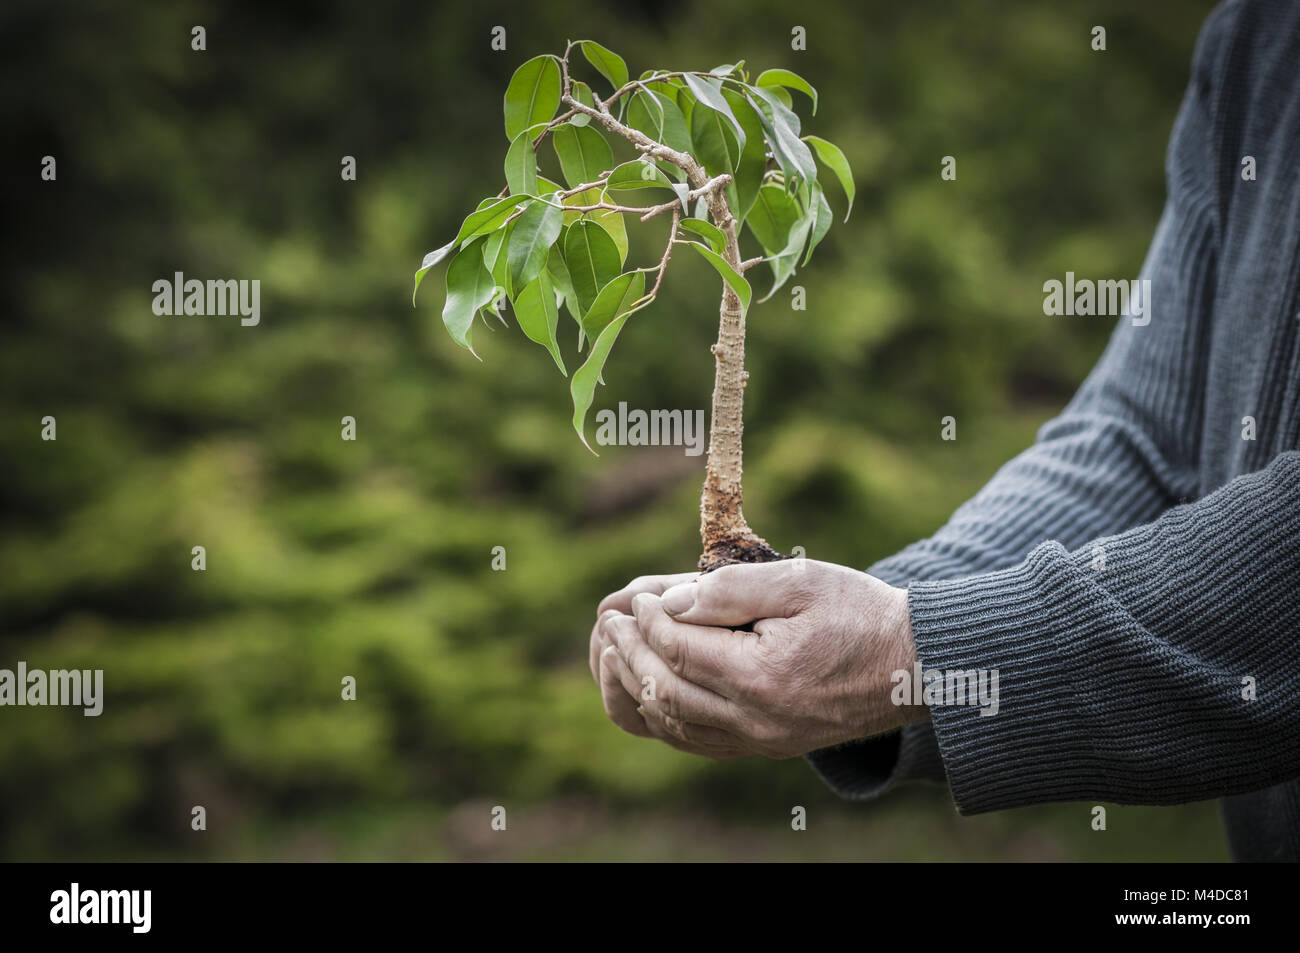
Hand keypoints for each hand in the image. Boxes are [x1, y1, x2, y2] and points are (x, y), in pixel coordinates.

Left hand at [594, 559, 923, 759]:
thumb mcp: (798, 580)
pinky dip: (662, 716)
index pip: (677, 651)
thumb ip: (728, 589)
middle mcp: (755, 720)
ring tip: (615, 653)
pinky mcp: (766, 747)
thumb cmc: (859, 612)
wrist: (914, 664)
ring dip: (637, 686)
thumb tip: (670, 603)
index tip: (637, 598)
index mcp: (762, 676)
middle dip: (629, 653)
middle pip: (665, 690)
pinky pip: (696, 740)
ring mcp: (760, 741)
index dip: (647, 622)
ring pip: (673, 723)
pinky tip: (650, 688)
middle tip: (610, 622)